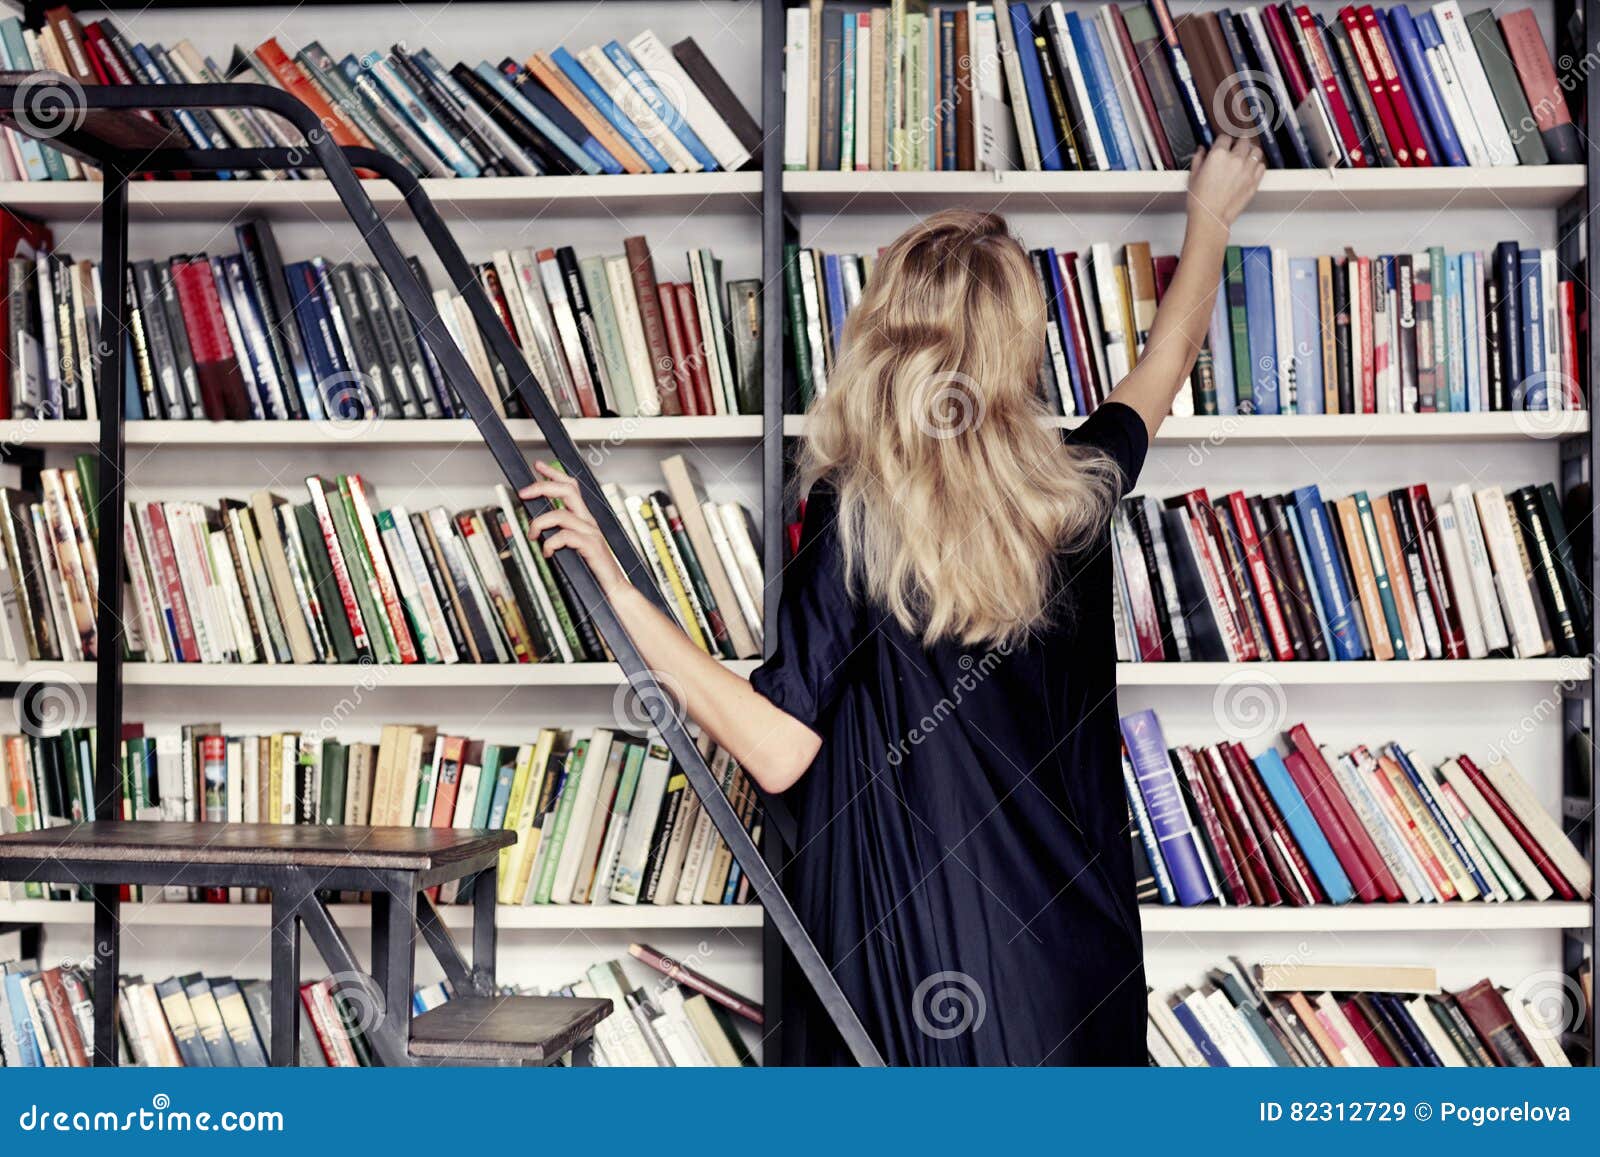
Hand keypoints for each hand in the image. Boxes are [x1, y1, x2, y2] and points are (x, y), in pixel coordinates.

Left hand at [518, 461, 630, 597]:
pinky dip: (550, 544)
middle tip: (523, 493)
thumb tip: (539, 527)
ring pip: (560, 515)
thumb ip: (562, 534)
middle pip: (567, 491)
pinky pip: (565, 537)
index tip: (538, 466)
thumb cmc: (593, 569)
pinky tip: (548, 553)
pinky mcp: (591, 546)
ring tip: (533, 536)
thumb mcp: (576, 547)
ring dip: (539, 524)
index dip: (554, 474)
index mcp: (585, 519)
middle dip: (542, 487)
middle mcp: (589, 522)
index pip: (571, 487)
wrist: (613, 589)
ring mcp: (591, 533)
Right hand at [1185, 137, 1265, 237]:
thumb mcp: (1193, 176)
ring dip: (1251, 151)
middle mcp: (1235, 159)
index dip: (1223, 141)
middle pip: (1243, 140)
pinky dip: (1257, 165)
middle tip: (1236, 147)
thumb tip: (1201, 150)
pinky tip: (1251, 168)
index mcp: (1218, 155)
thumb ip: (1199, 159)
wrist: (1211, 217)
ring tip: (1246, 156)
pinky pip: (1261, 166)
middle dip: (1239, 143)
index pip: (1225, 137)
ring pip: (1256, 151)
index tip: (1223, 144)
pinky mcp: (1254, 181)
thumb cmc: (1200, 200)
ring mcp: (1247, 169)